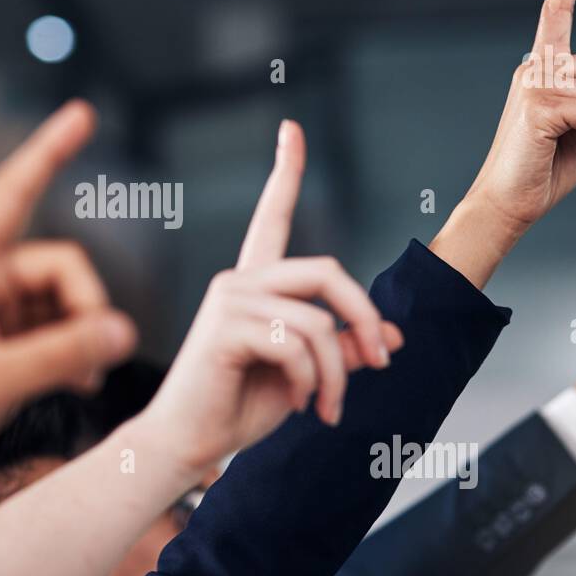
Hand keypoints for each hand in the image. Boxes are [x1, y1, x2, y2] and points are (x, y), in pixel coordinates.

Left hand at [0, 100, 137, 520]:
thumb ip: (62, 354)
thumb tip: (122, 332)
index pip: (13, 191)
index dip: (50, 150)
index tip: (81, 114)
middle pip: (60, 267)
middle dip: (84, 310)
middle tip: (90, 360)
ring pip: (60, 302)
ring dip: (78, 337)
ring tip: (78, 380)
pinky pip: (50, 329)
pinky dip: (68, 351)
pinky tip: (74, 382)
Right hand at [144, 120, 402, 471]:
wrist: (186, 445)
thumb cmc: (237, 409)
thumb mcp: (304, 377)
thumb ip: (340, 351)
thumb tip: (390, 338)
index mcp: (255, 285)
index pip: (273, 216)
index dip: (285, 171)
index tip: (291, 130)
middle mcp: (240, 281)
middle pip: (326, 273)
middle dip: (365, 317)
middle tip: (382, 362)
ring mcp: (230, 300)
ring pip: (317, 321)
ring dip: (337, 372)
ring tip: (328, 407)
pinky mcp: (225, 327)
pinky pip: (296, 343)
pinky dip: (311, 380)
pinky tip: (299, 403)